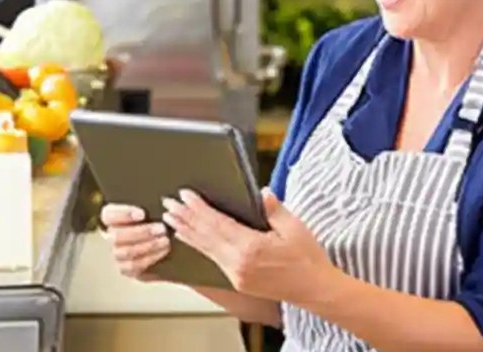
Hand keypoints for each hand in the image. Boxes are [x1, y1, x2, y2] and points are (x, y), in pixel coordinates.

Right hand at [100, 203, 170, 279]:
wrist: (175, 248)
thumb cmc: (162, 221)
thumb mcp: (158, 209)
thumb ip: (154, 204)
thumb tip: (170, 197)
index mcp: (113, 218)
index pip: (108, 215)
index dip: (123, 214)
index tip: (142, 214)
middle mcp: (111, 237)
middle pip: (116, 236)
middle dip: (140, 232)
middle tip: (161, 228)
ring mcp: (117, 255)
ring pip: (125, 252)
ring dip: (147, 246)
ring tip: (165, 240)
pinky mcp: (126, 269)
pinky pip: (132, 267)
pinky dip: (149, 259)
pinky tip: (163, 251)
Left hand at [162, 189, 336, 304]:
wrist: (314, 289)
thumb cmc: (307, 258)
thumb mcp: (295, 228)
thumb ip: (274, 210)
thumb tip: (261, 193)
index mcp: (252, 248)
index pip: (217, 224)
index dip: (199, 209)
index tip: (186, 195)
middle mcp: (239, 264)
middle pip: (205, 237)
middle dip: (185, 219)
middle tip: (168, 203)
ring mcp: (236, 275)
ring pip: (206, 250)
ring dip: (187, 233)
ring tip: (170, 220)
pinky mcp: (237, 281)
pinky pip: (213, 260)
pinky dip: (199, 246)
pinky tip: (190, 238)